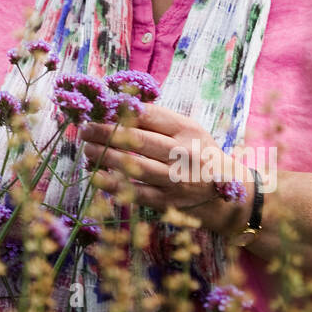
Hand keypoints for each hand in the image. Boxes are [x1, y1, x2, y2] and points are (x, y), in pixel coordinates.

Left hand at [78, 102, 251, 236]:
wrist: (227, 197)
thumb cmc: (198, 155)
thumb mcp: (187, 131)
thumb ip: (157, 121)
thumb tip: (115, 108)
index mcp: (187, 130)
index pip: (150, 115)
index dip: (121, 111)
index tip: (100, 109)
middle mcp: (184, 154)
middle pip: (139, 140)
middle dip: (106, 133)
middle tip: (85, 130)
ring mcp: (177, 180)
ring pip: (135, 167)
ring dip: (105, 158)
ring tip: (87, 151)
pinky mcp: (168, 203)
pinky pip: (136, 193)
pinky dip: (113, 185)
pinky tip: (96, 177)